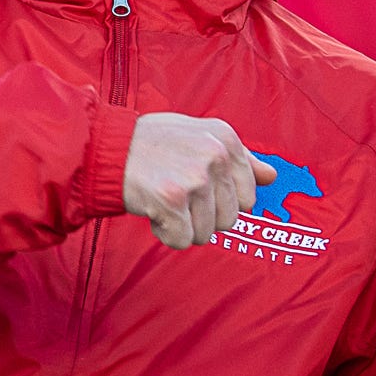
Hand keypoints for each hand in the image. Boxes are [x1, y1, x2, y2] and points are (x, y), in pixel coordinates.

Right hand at [123, 113, 270, 248]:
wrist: (104, 147)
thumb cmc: (151, 142)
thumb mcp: (200, 135)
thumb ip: (239, 157)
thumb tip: (271, 177)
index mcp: (226, 138)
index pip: (248, 196)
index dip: (219, 201)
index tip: (195, 189)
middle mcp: (215, 156)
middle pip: (228, 219)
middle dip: (201, 216)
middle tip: (175, 195)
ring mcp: (194, 178)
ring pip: (206, 232)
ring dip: (182, 225)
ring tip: (162, 200)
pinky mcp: (171, 200)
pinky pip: (183, 240)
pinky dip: (166, 234)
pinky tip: (153, 211)